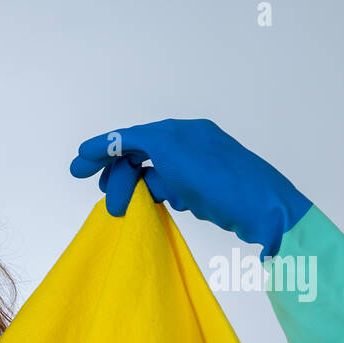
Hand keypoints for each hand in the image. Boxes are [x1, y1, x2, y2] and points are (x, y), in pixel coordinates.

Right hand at [69, 118, 312, 257]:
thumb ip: (134, 143)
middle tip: (107, 205)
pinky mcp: (207, 188)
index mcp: (180, 131)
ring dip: (134, 188)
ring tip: (123, 210)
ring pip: (153, 173)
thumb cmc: (222, 181)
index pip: (131, 136)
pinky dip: (156, 194)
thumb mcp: (171, 154)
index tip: (76, 166)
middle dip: (117, 176)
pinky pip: (170, 186)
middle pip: (139, 155)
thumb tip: (106, 143)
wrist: (267, 210)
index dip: (101, 149)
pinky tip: (155, 206)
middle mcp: (190, 142)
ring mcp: (199, 165)